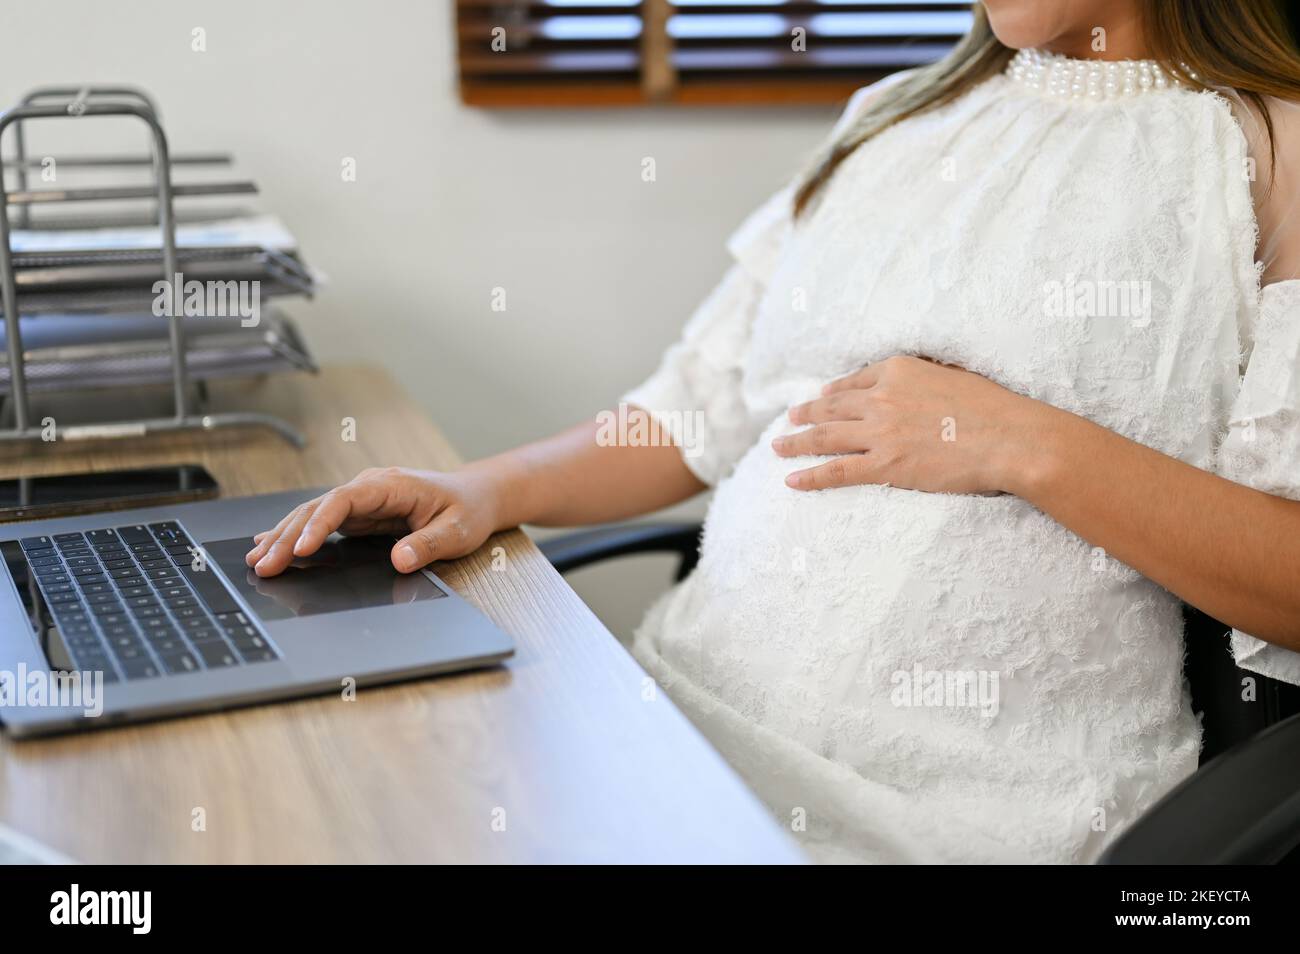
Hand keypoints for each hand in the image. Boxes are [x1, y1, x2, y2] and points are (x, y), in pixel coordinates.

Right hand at [244, 466, 502, 576]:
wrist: (476, 496)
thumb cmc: (467, 510)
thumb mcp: (457, 531)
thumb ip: (428, 545)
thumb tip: (400, 560)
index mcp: (390, 486)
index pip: (344, 501)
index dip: (319, 524)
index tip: (302, 548)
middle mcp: (369, 489)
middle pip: (319, 509)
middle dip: (289, 536)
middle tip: (264, 563)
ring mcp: (361, 501)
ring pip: (314, 515)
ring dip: (285, 536)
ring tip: (257, 558)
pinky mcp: (359, 515)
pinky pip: (322, 523)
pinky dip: (297, 535)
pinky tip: (271, 543)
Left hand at [772, 355, 1045, 493]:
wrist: (1010, 438)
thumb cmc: (993, 408)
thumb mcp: (952, 373)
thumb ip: (921, 376)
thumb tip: (900, 381)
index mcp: (899, 369)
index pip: (855, 381)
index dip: (834, 392)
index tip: (822, 398)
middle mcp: (881, 397)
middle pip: (831, 407)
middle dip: (805, 414)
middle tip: (789, 418)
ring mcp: (880, 432)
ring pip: (824, 437)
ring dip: (796, 442)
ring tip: (779, 446)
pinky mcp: (884, 465)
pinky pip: (836, 471)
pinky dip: (810, 476)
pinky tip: (792, 480)